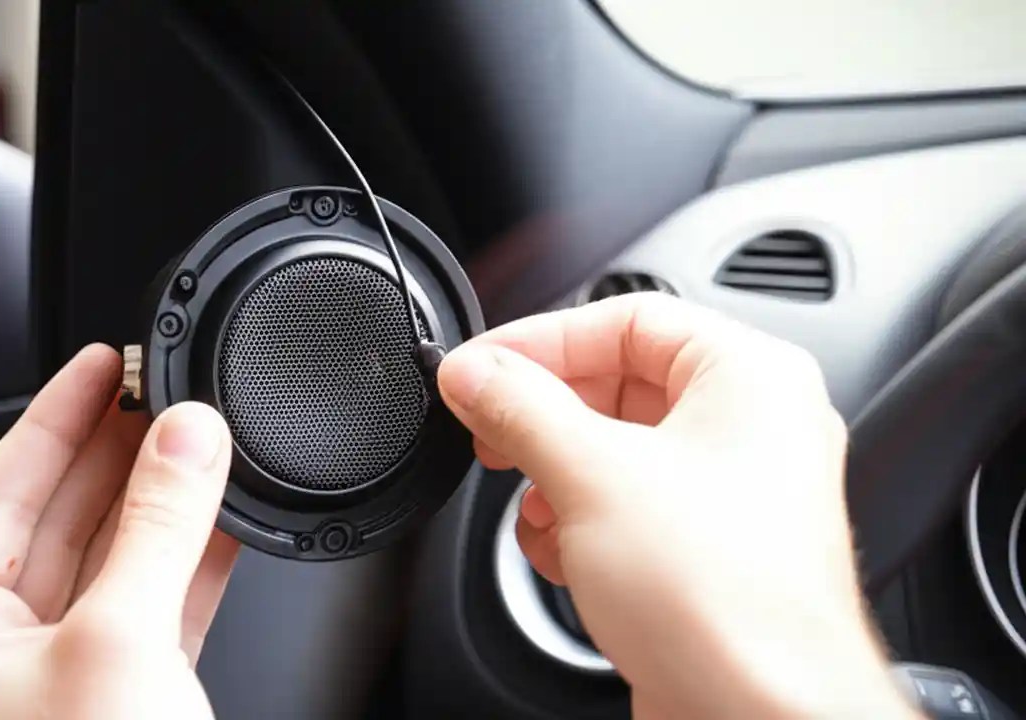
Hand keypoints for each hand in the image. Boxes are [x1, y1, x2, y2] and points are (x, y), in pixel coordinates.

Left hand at [0, 345, 238, 719]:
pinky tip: (226, 517)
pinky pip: (163, 607)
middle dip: (116, 452)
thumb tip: (185, 436)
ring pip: (119, 562)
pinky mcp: (131, 696)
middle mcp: (2, 657)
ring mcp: (70, 676)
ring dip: (165, 502)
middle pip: (60, 520)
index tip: (99, 365)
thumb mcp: (118, 643)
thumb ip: (157, 528)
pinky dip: (198, 561)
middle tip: (160, 393)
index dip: (52, 419)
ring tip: (200, 439)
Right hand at [438, 294, 917, 718]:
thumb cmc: (727, 602)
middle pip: (618, 383)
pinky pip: (627, 506)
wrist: (761, 716)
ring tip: (532, 505)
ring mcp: (731, 492)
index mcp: (749, 378)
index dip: (541, 339)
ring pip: (615, 450)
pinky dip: (580, 522)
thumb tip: (475, 371)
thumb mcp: (592, 477)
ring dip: (556, 478)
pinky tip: (558, 551)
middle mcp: (751, 427)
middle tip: (488, 429)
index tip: (480, 368)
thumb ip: (520, 409)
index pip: (627, 319)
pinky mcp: (706, 550)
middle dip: (543, 417)